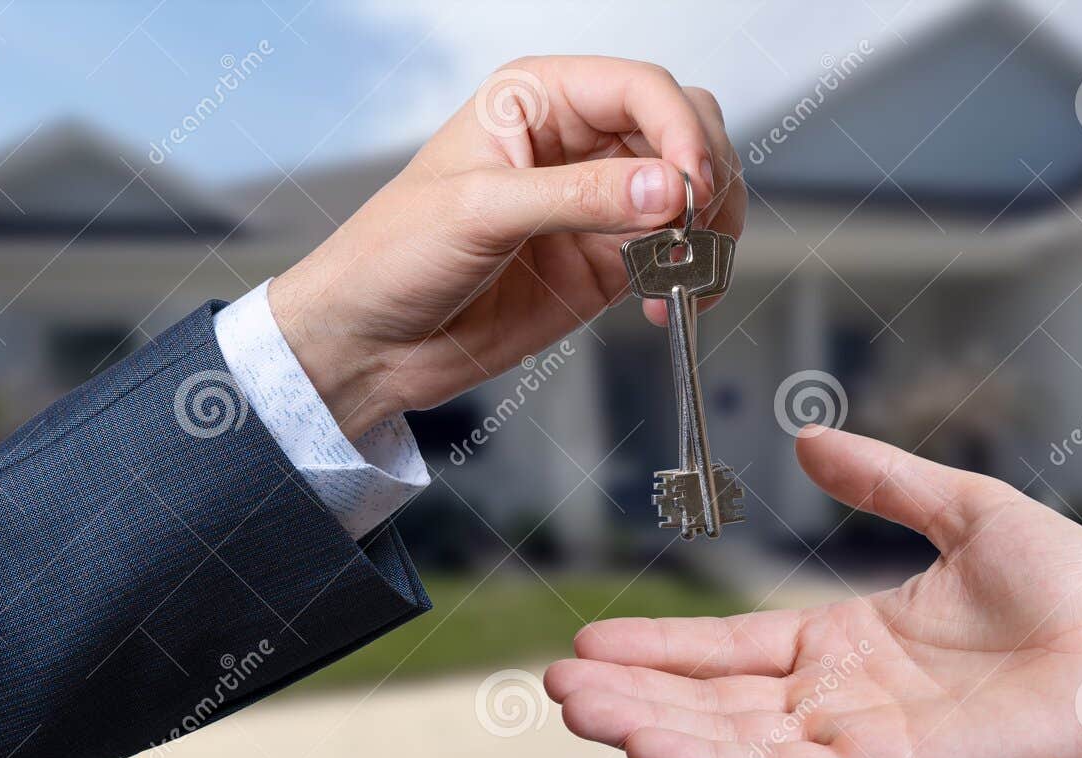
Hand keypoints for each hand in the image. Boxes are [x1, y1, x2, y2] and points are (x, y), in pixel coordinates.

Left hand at [268, 56, 744, 440]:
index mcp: (538, 100)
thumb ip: (577, 198)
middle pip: (683, 130)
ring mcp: (596, 205)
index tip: (691, 188)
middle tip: (696, 230)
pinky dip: (691, 277)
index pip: (641, 89)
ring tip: (688, 272)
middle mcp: (576, 144)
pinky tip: (670, 302)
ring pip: (692, 193)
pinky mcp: (606, 263)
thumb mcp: (479, 214)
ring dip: (709, 231)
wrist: (371, 343)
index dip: (680, 132)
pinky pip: (675, 256)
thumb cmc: (392, 256)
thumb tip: (668, 191)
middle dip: (706, 175)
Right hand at [545, 428, 1081, 757]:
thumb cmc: (1069, 590)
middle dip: (633, 692)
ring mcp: (853, 740)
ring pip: (728, 738)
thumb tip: (810, 440)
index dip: (663, 645)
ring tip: (574, 708)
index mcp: (847, 642)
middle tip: (556, 684)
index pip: (731, 650)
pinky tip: (645, 744)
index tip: (593, 635)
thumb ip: (885, 480)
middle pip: (711, 700)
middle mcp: (837, 699)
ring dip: (649, 725)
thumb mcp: (964, 510)